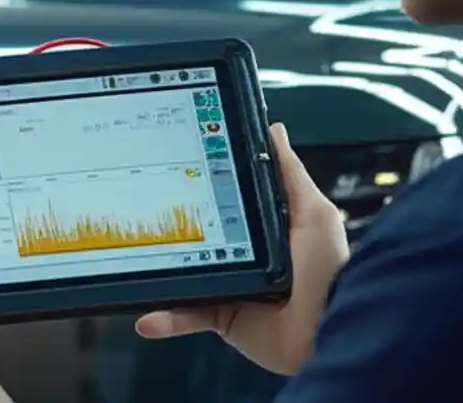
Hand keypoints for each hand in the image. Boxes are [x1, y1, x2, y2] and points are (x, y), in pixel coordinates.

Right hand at [135, 123, 349, 374]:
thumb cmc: (328, 271)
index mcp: (264, 227)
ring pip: (184, 273)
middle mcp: (243, 253)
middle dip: (168, 224)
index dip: (201, 183)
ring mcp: (229, 284)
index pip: (225, 198)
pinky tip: (148, 316)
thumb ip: (289, 174)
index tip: (173, 166)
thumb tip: (275, 131)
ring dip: (158, 272)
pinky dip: (165, 317)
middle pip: (197, 233)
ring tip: (134, 262)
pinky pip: (186, 314)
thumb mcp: (313, 213)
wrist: (327, 332)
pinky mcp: (221, 315)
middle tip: (141, 210)